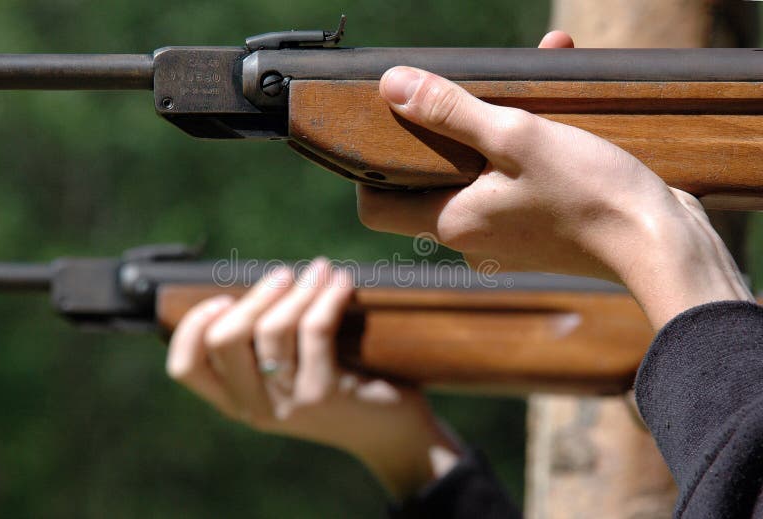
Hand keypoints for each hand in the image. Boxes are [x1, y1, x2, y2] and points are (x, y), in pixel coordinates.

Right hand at [166, 258, 460, 497]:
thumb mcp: (289, 376)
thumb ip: (264, 347)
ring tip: (320, 270)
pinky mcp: (324, 393)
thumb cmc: (340, 389)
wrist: (391, 434)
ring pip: (272, 328)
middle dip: (255, 295)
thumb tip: (258, 285)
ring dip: (299, 288)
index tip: (222, 299)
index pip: (186, 368)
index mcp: (238, 401)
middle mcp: (255, 407)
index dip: (192, 327)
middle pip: (224, 339)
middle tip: (284, 275)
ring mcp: (288, 403)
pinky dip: (327, 295)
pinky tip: (342, 281)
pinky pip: (314, 328)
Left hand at [358, 32, 752, 328]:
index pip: (376, 207)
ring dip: (495, 125)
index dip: (371, 170)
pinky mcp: (537, 229)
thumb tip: (391, 86)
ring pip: (477, 172)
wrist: (659, 243)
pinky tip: (556, 101)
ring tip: (527, 78)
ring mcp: (504, 236)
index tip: (389, 130)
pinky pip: (513, 179)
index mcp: (450, 222)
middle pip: (429, 180)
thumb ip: (449, 111)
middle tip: (464, 89)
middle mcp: (470, 236)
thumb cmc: (589, 195)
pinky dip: (525, 143)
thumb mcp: (515, 137)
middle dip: (446, 128)